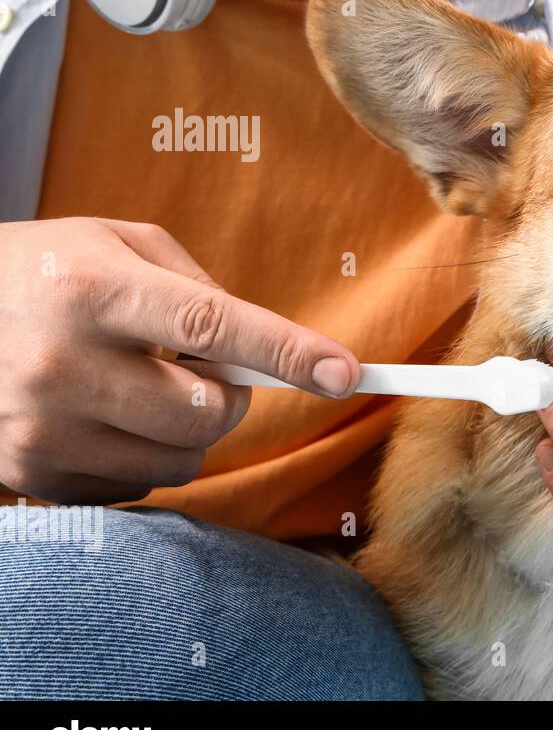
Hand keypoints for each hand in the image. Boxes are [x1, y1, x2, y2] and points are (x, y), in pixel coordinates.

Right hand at [0, 218, 358, 504]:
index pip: (215, 326)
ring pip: (181, 462)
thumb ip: (198, 286)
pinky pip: (137, 488)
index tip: (344, 372)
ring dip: (188, 432)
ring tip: (141, 390)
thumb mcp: (115, 242)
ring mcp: (42, 428)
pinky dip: (142, 457)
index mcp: (94, 289)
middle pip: (209, 413)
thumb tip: (264, 348)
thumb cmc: (40, 270)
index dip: (289, 353)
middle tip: (201, 370)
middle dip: (230, 396)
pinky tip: (103, 418)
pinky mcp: (31, 475)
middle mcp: (64, 363)